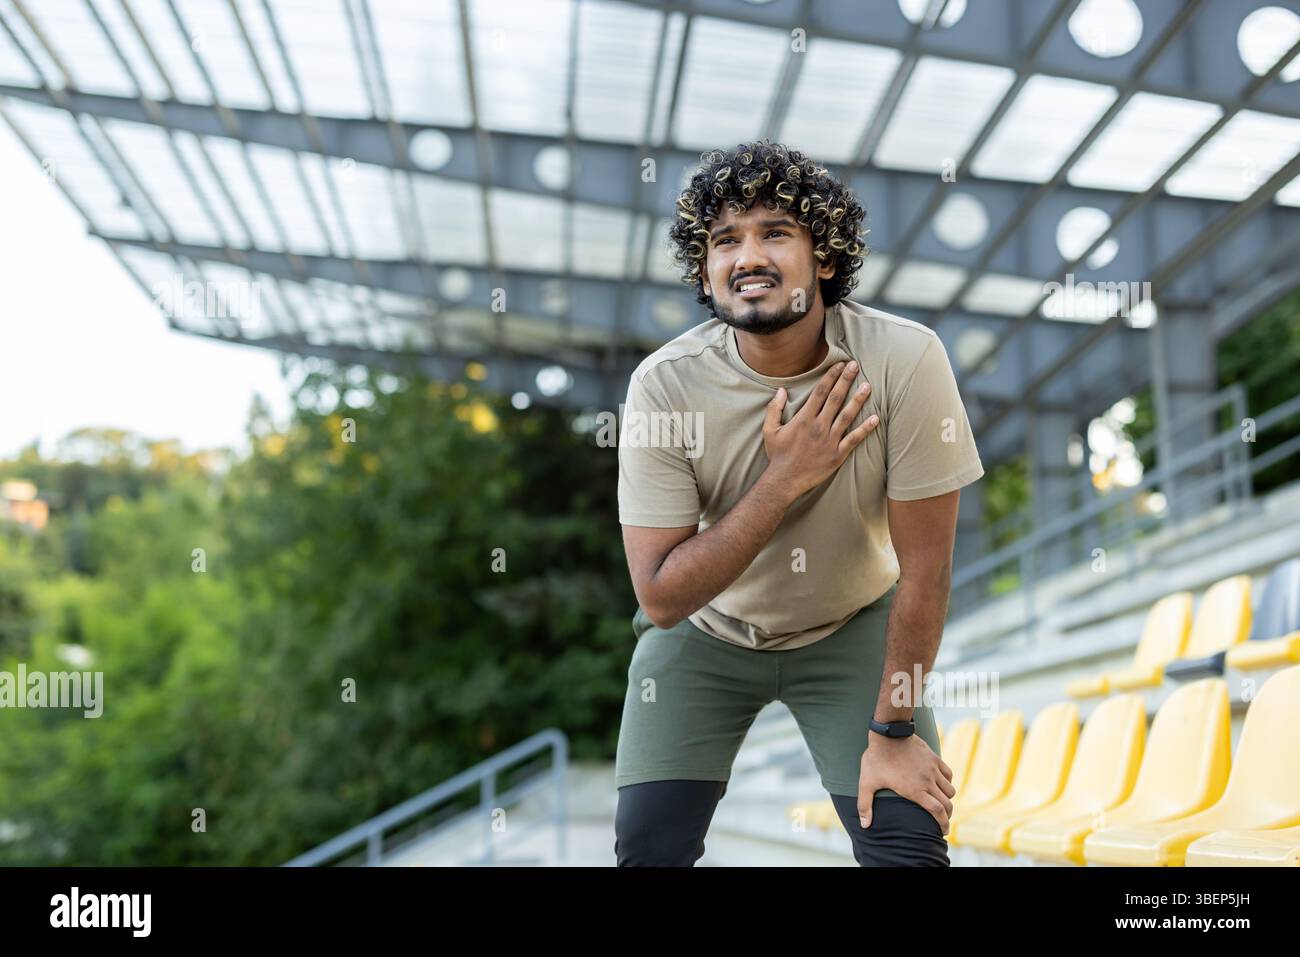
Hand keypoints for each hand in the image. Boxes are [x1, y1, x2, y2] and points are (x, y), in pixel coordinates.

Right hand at [762, 360, 877, 498]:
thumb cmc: (778, 454)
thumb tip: (781, 390)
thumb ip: (774, 409)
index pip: (820, 392)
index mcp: (804, 419)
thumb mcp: (769, 430)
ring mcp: (829, 441)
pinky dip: (866, 429)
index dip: (830, 376)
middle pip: (835, 398)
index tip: (839, 364)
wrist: (784, 480)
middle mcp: (818, 426)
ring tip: (868, 386)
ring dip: (858, 400)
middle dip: (845, 380)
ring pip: (847, 416)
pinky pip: (854, 439)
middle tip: (855, 365)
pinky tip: (876, 418)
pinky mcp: (837, 455)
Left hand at [857, 732, 954, 833]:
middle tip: (942, 820)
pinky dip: (947, 782)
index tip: (943, 832)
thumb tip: (864, 825)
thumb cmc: (876, 759)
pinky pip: (948, 774)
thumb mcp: (866, 783)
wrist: (888, 733)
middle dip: (947, 815)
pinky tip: (940, 784)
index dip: (943, 824)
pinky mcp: (934, 758)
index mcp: (915, 790)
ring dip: (947, 799)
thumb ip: (865, 805)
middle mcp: (927, 781)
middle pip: (947, 804)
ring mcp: (932, 768)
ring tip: (941, 803)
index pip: (937, 812)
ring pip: (950, 790)